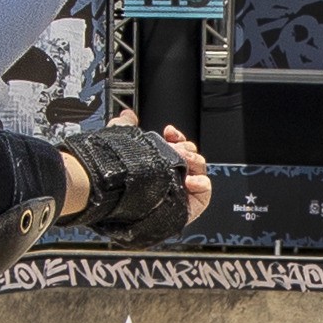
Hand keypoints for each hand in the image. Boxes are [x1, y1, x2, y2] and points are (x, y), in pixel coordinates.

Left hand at [51, 129, 211, 223]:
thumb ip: (124, 127)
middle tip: (174, 148)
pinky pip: (205, 192)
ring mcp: (180, 192)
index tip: (168, 132)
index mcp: (158, 164)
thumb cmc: (118, 177)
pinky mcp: (189, 207)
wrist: (118, 197)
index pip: (176, 147)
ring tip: (182, 160)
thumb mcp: (121, 145)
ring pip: (199, 170)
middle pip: (191, 156)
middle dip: (186, 147)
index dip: (176, 137)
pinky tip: (189, 180)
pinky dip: (202, 183)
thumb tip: (127, 115)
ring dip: (194, 160)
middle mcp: (170, 177)